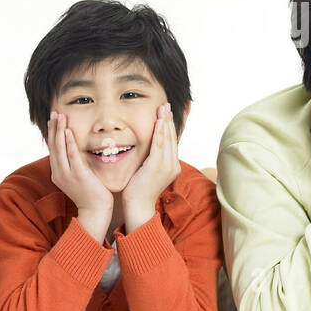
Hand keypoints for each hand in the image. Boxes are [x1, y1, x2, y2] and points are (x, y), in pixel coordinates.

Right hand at [47, 111, 113, 244]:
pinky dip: (69, 142)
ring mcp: (67, 174)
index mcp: (57, 173)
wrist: (95, 211)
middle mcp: (58, 173)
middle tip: (54, 113)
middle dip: (53, 128)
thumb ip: (73, 165)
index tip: (54, 120)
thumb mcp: (77, 178)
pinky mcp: (78, 174)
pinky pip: (72, 155)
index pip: (53, 149)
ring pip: (60, 148)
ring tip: (59, 116)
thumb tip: (74, 152)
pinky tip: (69, 131)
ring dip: (59, 130)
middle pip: (53, 146)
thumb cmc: (90, 194)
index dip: (52, 133)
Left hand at [121, 103, 180, 230]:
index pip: (171, 141)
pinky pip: (159, 146)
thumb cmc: (139, 189)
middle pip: (171, 137)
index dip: (169, 125)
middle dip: (168, 120)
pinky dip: (160, 133)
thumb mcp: (148, 171)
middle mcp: (172, 165)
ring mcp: (167, 166)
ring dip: (165, 122)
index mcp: (172, 166)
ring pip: (167, 139)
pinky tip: (159, 122)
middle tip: (166, 105)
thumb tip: (148, 146)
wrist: (138, 206)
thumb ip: (151, 158)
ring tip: (163, 108)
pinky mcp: (157, 166)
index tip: (165, 112)